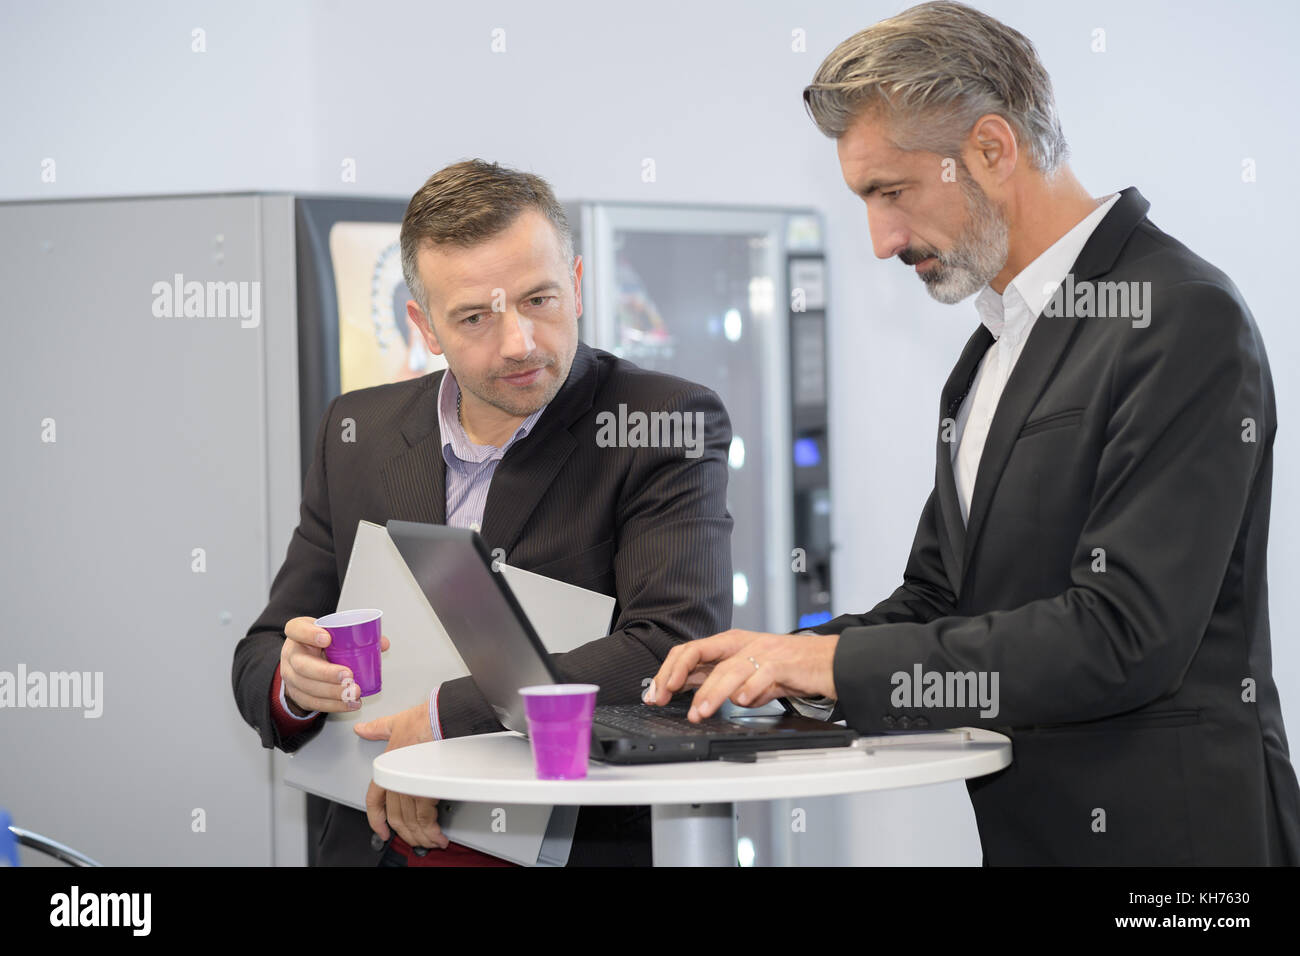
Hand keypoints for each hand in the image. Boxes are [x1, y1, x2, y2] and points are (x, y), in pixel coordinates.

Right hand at [280, 616, 389, 715]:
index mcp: (297, 633)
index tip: (327, 638)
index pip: (296, 629)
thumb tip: (382, 643)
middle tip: (348, 675)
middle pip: (302, 665)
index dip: (309, 634)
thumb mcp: (332, 632)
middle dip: (326, 673)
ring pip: (307, 686)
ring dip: (333, 692)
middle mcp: (291, 654)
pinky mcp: (297, 694)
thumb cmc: (320, 644)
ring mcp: (291, 676)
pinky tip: (349, 703)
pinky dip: (333, 705)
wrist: (303, 662)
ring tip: (353, 692)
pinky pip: (313, 702)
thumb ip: (356, 635)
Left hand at [355, 705, 447, 849]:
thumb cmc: (425, 720)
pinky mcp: (426, 791)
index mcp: (385, 768)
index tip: (382, 830)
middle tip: (415, 839)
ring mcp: (409, 787)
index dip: (376, 820)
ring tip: (430, 841)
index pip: (374, 801)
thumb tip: (363, 729)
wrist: (444, 720)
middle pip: (397, 817)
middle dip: (406, 833)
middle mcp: (395, 781)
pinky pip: (426, 820)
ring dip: (421, 836)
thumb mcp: (395, 723)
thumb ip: (378, 729)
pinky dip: (432, 831)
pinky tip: (437, 835)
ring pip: (411, 822)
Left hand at [645, 629, 839, 720]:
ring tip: (699, 711)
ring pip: (728, 669)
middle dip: (678, 676)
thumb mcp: (749, 673)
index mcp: (731, 643)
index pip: (690, 651)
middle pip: (701, 654)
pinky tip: (742, 702)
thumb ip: (724, 680)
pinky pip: (762, 675)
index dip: (669, 670)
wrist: (829, 662)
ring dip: (710, 692)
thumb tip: (694, 694)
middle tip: (665, 698)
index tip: (656, 692)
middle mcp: (743, 643)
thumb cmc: (790, 668)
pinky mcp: (783, 664)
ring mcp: (763, 652)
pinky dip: (750, 689)